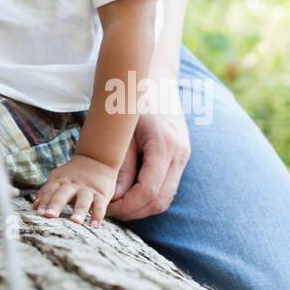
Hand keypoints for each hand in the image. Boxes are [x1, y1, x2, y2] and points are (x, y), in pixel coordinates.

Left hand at [31, 154, 118, 227]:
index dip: (44, 200)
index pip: (50, 190)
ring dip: (79, 210)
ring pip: (83, 199)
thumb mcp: (58, 179)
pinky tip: (95, 224)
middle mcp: (73, 184)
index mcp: (60, 179)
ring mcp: (88, 189)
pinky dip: (98, 215)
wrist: (97, 159)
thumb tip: (35, 207)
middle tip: (49, 216)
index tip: (39, 213)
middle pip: (63, 193)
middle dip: (56, 204)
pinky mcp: (101, 194)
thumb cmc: (72, 175)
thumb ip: (46, 193)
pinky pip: (100, 205)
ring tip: (75, 221)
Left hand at [107, 85, 190, 219]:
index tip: (106, 208)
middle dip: (133, 212)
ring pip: (165, 197)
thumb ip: (120, 164)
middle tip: (108, 211)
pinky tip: (127, 194)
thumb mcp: (122, 129)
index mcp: (165, 145)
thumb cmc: (134, 98)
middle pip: (160, 200)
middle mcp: (179, 154)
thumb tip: (115, 197)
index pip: (149, 191)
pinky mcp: (180, 157)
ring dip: (141, 207)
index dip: (127, 206)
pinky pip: (166, 186)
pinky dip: (148, 196)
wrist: (157, 77)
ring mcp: (183, 156)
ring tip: (116, 205)